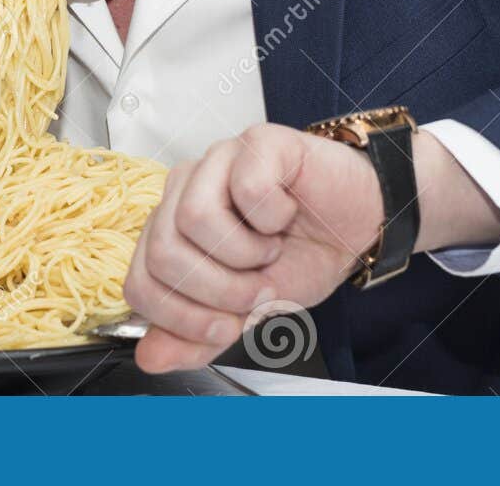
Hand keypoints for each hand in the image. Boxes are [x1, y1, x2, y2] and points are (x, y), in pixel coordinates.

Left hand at [123, 123, 383, 372]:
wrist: (359, 226)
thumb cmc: (303, 254)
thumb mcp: (248, 310)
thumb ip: (197, 336)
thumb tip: (149, 358)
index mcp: (171, 228)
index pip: (140, 282)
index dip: (180, 318)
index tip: (225, 327)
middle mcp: (184, 189)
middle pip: (163, 253)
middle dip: (218, 290)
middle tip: (257, 288)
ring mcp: (217, 160)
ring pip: (193, 219)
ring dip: (245, 254)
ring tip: (270, 249)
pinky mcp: (257, 141)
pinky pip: (245, 188)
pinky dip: (272, 218)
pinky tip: (284, 215)